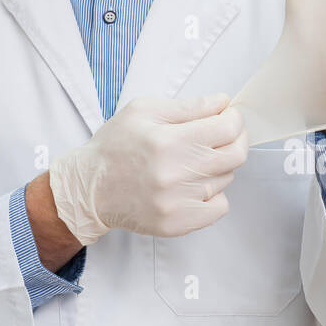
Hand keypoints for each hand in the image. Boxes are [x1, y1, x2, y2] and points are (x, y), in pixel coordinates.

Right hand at [48, 93, 247, 244]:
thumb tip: (222, 102)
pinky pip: (219, 207)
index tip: (229, 116)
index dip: (234, 118)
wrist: (89, 188)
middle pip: (235, 155)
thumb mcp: (143, 110)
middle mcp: (175, 173)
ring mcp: (177, 202)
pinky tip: (194, 184)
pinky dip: (214, 194)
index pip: (227, 128)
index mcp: (167, 140)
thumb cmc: (114, 147)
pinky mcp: (177, 223)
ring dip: (218, 166)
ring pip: (226, 179)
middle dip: (236, 139)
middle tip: (224, 134)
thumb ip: (187, 106)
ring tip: (194, 160)